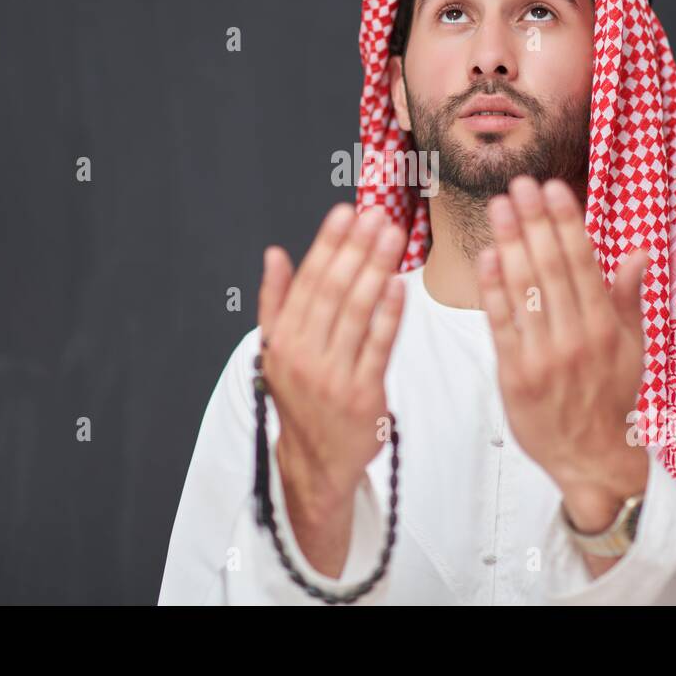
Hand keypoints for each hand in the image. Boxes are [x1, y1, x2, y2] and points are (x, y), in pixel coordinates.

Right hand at [257, 204, 407, 552]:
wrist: (316, 463)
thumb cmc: (301, 398)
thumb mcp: (276, 352)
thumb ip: (276, 301)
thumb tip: (275, 253)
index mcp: (282, 341)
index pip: (307, 282)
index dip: (327, 244)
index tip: (345, 212)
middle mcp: (303, 356)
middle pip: (333, 292)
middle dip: (356, 249)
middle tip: (377, 214)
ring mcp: (333, 376)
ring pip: (356, 314)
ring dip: (375, 270)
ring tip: (392, 236)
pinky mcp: (363, 395)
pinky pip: (378, 347)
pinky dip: (388, 315)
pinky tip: (400, 285)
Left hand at [476, 176, 650, 532]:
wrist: (590, 458)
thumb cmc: (611, 397)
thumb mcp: (632, 348)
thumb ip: (628, 298)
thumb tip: (637, 251)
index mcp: (606, 326)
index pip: (583, 262)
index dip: (566, 222)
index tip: (553, 188)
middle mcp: (576, 336)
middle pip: (551, 267)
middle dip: (534, 221)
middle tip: (519, 184)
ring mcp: (543, 355)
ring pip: (525, 290)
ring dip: (511, 243)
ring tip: (498, 207)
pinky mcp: (514, 374)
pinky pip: (501, 324)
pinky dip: (493, 290)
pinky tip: (487, 257)